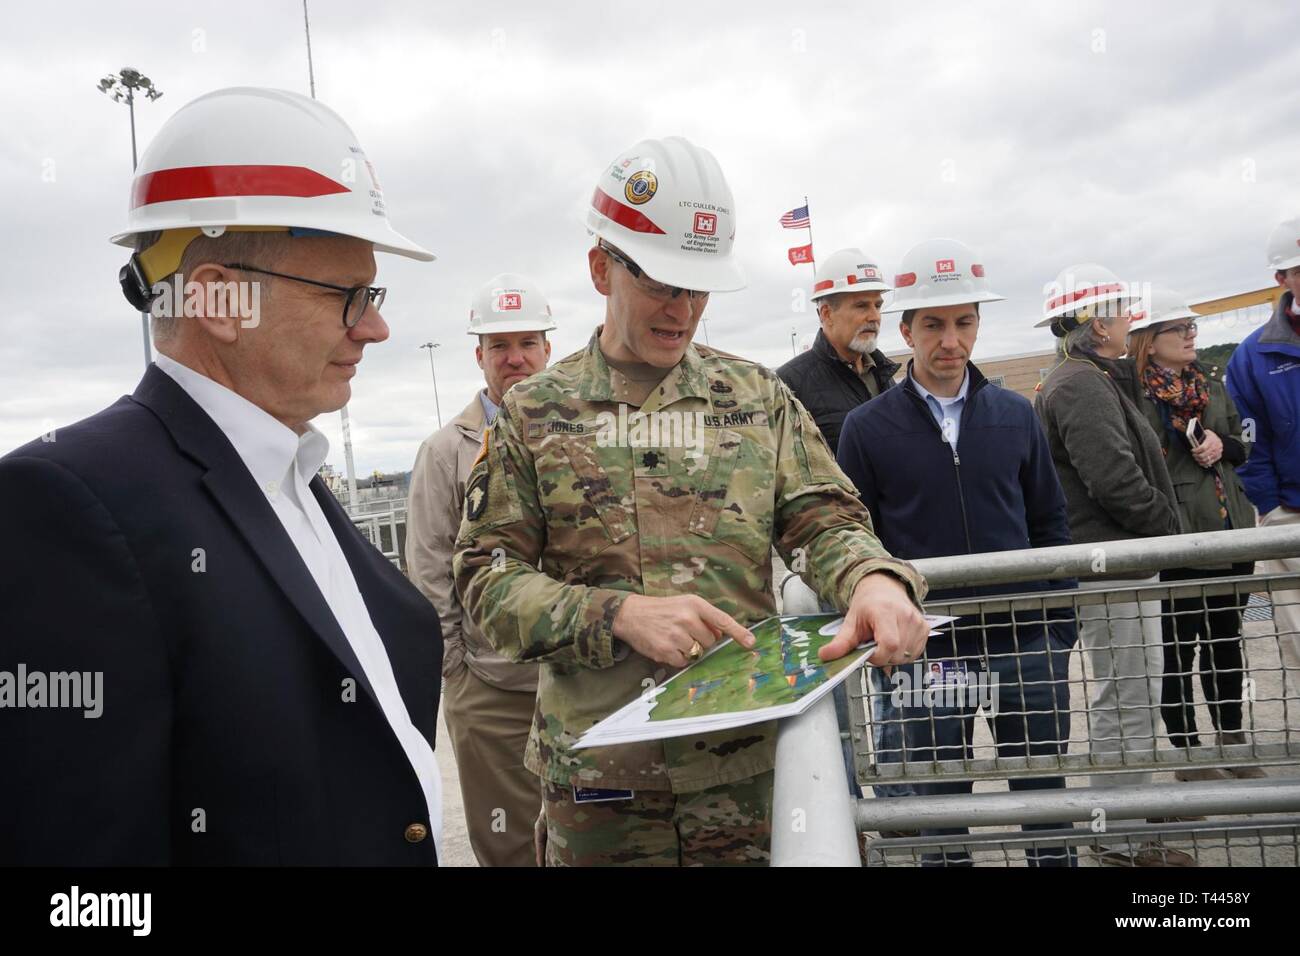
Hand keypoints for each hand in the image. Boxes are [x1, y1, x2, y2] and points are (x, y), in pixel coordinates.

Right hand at [613, 594, 754, 667]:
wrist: (630, 614)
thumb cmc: (660, 609)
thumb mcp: (683, 604)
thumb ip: (704, 616)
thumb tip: (720, 634)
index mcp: (694, 604)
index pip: (722, 620)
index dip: (738, 632)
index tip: (751, 642)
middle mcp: (687, 618)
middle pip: (710, 641)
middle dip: (701, 640)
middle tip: (685, 632)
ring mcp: (676, 636)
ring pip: (697, 652)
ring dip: (689, 650)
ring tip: (673, 638)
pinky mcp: (666, 650)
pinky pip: (683, 662)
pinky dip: (677, 658)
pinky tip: (666, 646)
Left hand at [819, 572, 928, 665]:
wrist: (883, 589)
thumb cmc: (868, 605)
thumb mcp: (851, 622)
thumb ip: (841, 642)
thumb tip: (825, 656)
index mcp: (886, 612)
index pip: (889, 645)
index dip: (877, 656)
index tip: (868, 652)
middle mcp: (906, 616)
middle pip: (897, 654)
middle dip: (882, 657)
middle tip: (873, 644)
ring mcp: (918, 622)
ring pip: (906, 657)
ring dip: (893, 657)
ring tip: (884, 641)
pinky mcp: (925, 629)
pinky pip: (915, 653)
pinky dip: (903, 654)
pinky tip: (895, 641)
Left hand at [1192, 429, 1222, 467]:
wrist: (1220, 439)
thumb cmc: (1211, 436)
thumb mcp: (1206, 432)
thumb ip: (1200, 435)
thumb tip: (1192, 437)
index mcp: (1212, 440)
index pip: (1203, 448)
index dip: (1196, 450)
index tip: (1192, 450)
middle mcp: (1215, 447)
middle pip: (1204, 455)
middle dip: (1196, 456)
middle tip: (1193, 455)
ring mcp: (1217, 452)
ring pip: (1206, 459)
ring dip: (1199, 460)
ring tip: (1196, 458)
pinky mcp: (1218, 456)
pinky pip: (1210, 462)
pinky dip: (1204, 463)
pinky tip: (1200, 462)